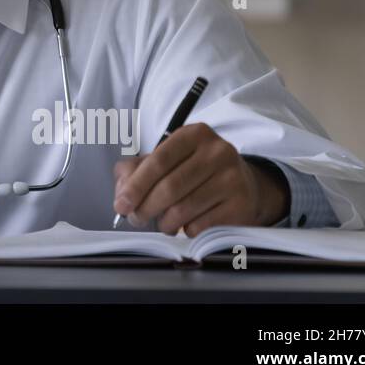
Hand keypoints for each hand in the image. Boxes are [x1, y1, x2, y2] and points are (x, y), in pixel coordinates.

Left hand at [111, 123, 289, 233]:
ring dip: (165, 223)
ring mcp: (233, 178)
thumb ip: (136, 169)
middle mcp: (217, 152)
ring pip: (184, 209)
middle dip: (145, 208)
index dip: (136, 186)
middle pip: (169, 187)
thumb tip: (122, 193)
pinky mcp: (241, 204)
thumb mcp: (167, 159)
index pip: (158, 161)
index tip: (121, 204)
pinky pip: (201, 225)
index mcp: (194, 134)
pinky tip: (186, 224)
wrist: (244, 184)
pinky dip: (186, 230)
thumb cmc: (194, 171)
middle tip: (136, 219)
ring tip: (162, 223)